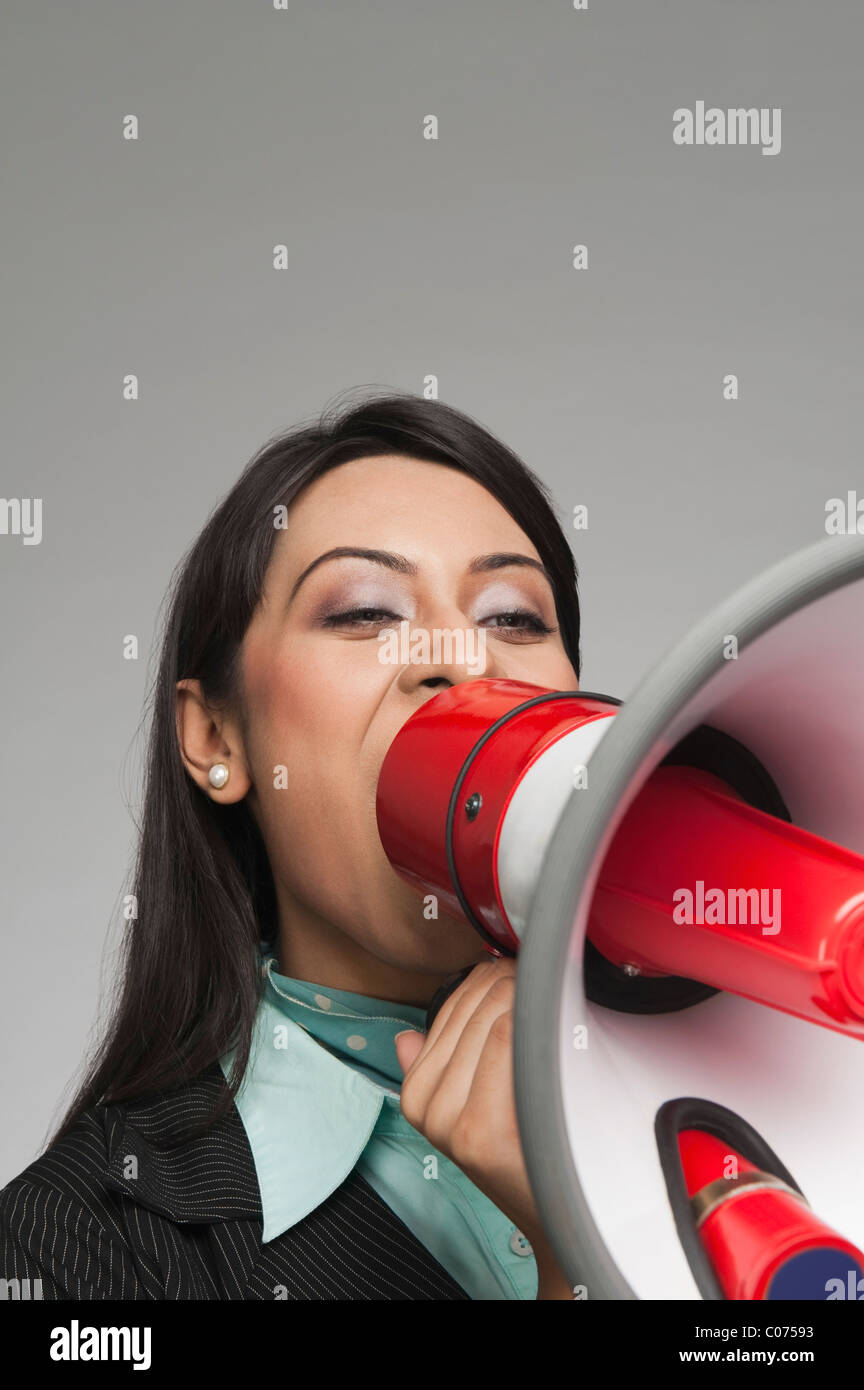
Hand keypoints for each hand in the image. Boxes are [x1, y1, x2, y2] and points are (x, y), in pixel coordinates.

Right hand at [394, 957, 571, 1298]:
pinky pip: (503, 1041)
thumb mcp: (469, 1110)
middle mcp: (426, 1107)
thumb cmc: (523, 1152)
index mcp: (416, 1094)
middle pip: (474, 1003)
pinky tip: (550, 1038)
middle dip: (513, 986)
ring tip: (553, 1017)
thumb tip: (407, 1037)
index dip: (493, 981)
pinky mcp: (481, 1131)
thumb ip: (436, 1068)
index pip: (454, 1002)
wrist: (555, 1215)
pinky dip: (529, 1029)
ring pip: (492, 1016)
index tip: (523, 983)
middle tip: (545, 995)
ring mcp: (450, 1122)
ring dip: (528, 1004)